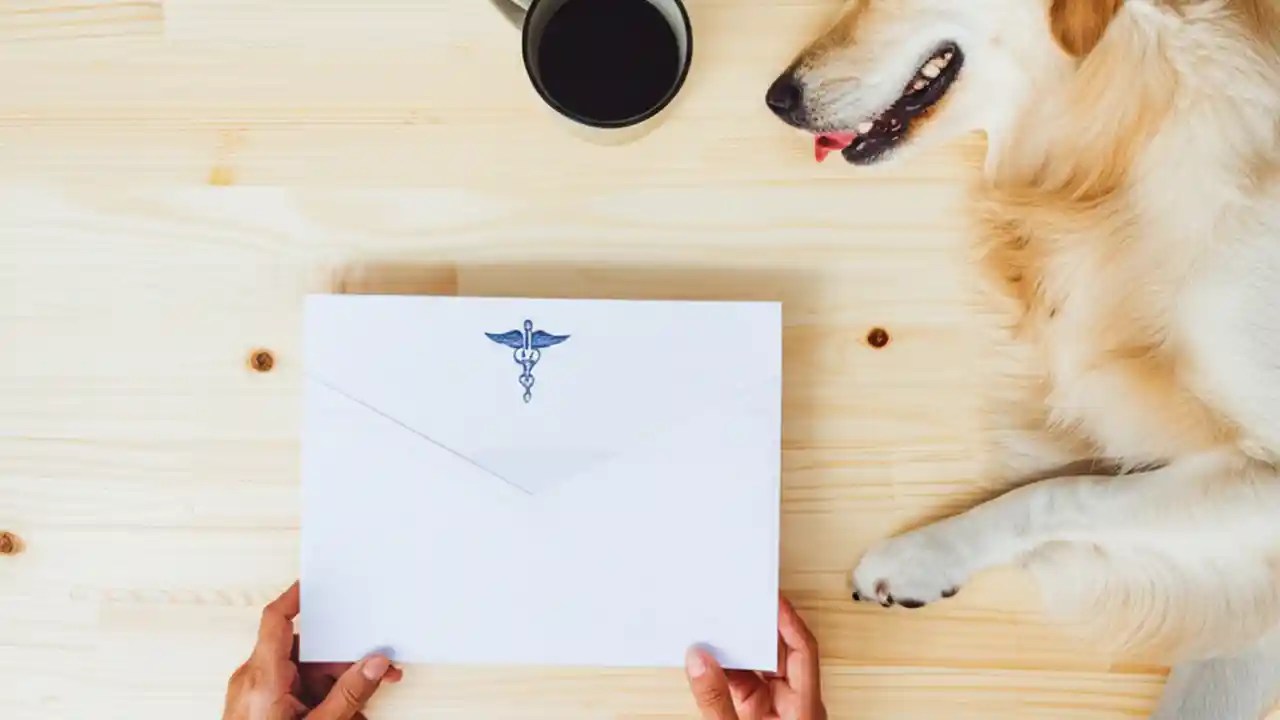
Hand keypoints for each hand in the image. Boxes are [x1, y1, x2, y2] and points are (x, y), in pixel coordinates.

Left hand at [223, 582, 403, 719]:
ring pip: (304, 675)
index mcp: (262, 677)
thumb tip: (377, 664)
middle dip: (343, 663)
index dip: (298, 596)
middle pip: (305, 652)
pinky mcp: (257, 710)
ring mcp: (254, 696)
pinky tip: (345, 716)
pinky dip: (321, 702)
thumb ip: (351, 695)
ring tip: (361, 711)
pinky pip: (295, 694)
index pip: (277, 618)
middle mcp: (253, 681)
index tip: (319, 581)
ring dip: (336, 688)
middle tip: (378, 669)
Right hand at [684, 596, 826, 719]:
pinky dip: (725, 671)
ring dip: (736, 650)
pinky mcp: (756, 715)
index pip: (802, 651)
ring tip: (716, 628)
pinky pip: (743, 683)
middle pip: (779, 653)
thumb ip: (717, 700)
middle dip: (756, 629)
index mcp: (803, 708)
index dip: (788, 620)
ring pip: (757, 667)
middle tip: (738, 604)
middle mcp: (792, 705)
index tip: (772, 599)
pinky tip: (708, 658)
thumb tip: (699, 662)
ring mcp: (775, 710)